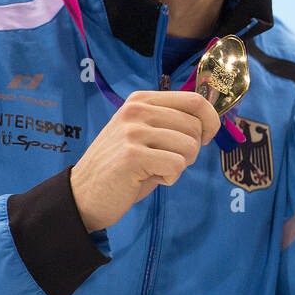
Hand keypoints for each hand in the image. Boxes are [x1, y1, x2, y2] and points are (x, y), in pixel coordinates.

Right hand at [70, 90, 220, 232]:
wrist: (84, 194)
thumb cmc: (122, 167)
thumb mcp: (144, 134)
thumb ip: (171, 123)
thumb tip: (209, 123)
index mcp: (141, 100)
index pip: (194, 100)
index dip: (210, 121)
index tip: (205, 138)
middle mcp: (137, 110)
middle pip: (195, 126)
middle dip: (192, 150)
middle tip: (169, 161)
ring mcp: (133, 131)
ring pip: (189, 146)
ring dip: (181, 166)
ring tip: (156, 169)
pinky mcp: (132, 155)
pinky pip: (176, 165)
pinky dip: (171, 177)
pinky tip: (151, 178)